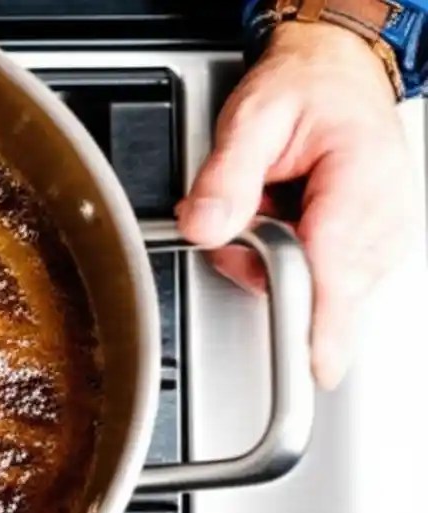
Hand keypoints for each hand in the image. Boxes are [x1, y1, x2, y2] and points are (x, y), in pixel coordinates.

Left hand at [177, 21, 413, 389]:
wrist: (335, 73)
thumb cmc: (304, 90)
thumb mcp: (250, 118)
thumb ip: (224, 177)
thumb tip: (203, 226)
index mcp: (361, 178)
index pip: (336, 265)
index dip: (321, 320)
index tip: (315, 365)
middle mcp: (384, 216)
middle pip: (319, 282)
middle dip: (263, 262)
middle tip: (244, 208)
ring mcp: (382, 237)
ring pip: (317, 285)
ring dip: (275, 257)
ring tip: (269, 202)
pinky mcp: (370, 250)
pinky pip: (321, 275)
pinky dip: (292, 255)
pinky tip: (286, 217)